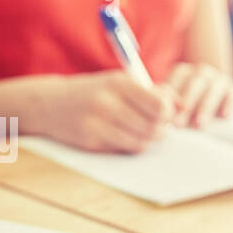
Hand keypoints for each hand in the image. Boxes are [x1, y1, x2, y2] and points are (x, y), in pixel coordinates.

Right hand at [25, 72, 175, 153]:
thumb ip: (152, 91)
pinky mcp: (90, 141)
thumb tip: (183, 105)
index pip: (160, 106)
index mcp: (118, 83)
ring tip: (142, 132)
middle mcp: (107, 102)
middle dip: (160, 130)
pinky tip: (124, 136)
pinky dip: (130, 145)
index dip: (168, 113)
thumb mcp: (119, 82)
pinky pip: (123, 149)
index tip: (165, 113)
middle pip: (153, 127)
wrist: (49, 104)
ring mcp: (97, 123)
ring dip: (147, 140)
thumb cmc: (93, 91)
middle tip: (157, 127)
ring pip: (141, 142)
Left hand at [166, 63, 232, 128]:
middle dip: (186, 104)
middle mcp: (202, 73)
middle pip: (194, 84)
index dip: (171, 95)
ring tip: (199, 125)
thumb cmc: (188, 113)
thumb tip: (158, 116)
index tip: (164, 113)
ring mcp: (219, 80)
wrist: (217, 113)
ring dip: (205, 107)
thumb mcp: (176, 108)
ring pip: (212, 90)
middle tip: (178, 123)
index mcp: (184, 74)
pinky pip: (232, 95)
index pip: (177, 78)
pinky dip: (229, 105)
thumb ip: (168, 107)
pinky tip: (225, 116)